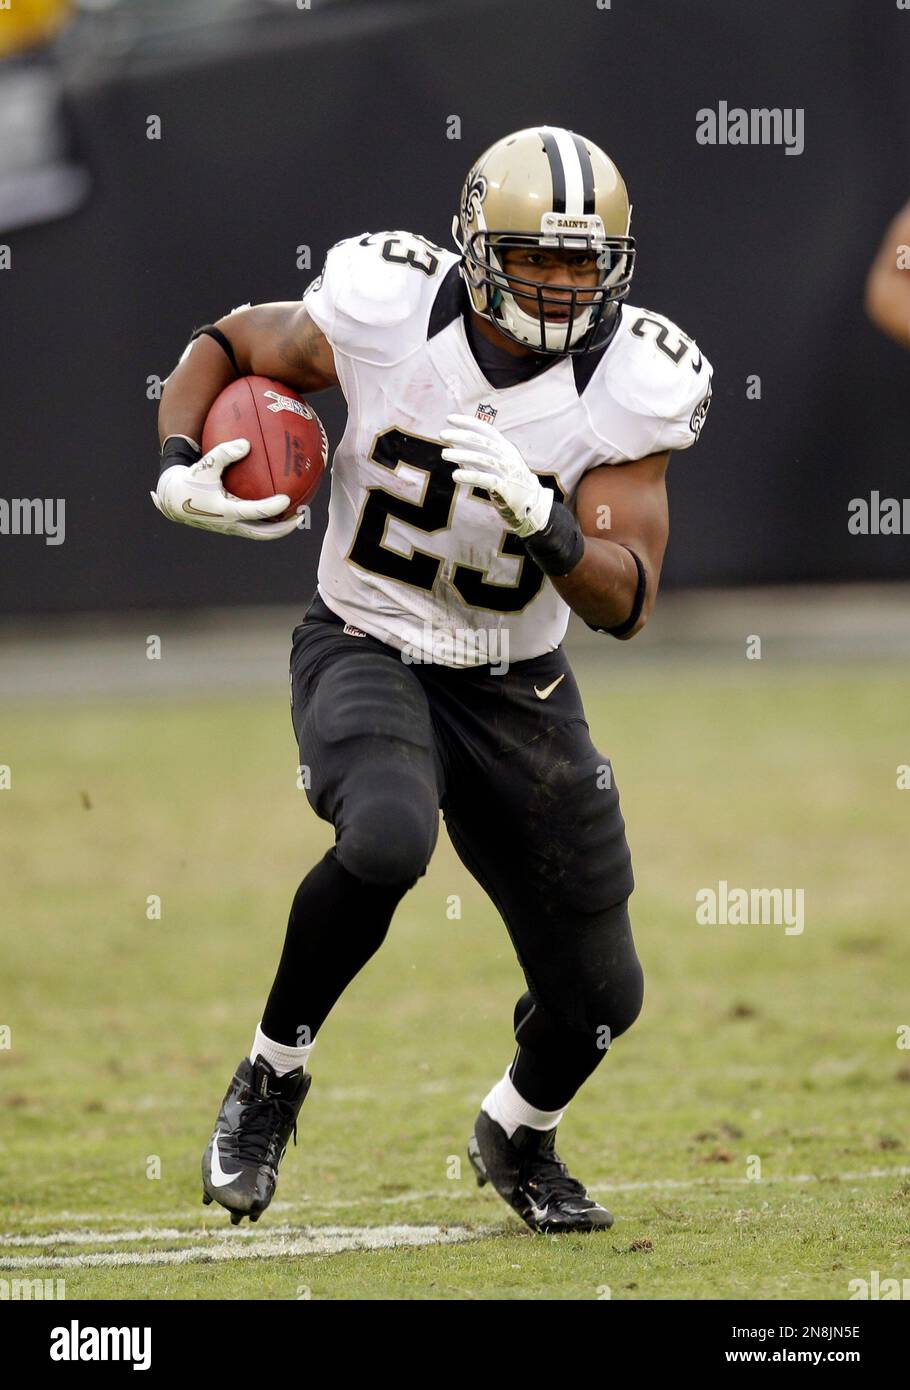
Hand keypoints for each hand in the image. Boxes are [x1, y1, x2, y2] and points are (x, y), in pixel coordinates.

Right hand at [150, 438, 302, 539]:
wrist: (174, 501)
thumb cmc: (190, 480)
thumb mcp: (204, 464)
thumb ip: (224, 452)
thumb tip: (247, 443)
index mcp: (226, 511)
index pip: (254, 512)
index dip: (272, 507)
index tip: (287, 499)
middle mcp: (231, 524)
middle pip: (264, 533)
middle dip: (285, 527)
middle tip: (302, 515)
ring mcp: (232, 528)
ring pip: (261, 534)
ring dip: (279, 528)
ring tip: (295, 516)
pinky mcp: (231, 526)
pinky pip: (254, 527)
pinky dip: (268, 521)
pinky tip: (277, 508)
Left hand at [439, 414, 552, 537]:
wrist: (533, 505)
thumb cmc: (512, 482)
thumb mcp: (502, 461)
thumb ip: (484, 452)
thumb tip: (460, 441)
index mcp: (505, 448)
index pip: (486, 429)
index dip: (468, 422)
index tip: (449, 418)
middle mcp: (507, 457)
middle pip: (482, 442)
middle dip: (461, 436)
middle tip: (442, 435)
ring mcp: (507, 472)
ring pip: (482, 459)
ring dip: (461, 455)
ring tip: (444, 454)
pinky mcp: (505, 489)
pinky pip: (486, 480)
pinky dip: (470, 477)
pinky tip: (455, 476)